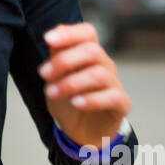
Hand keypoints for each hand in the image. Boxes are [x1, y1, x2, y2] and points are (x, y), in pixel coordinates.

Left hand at [38, 23, 130, 149]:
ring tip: (52, 93)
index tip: (47, 39)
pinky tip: (76, 103)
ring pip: (99, 74)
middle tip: (43, 74)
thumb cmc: (68, 100)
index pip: (87, 33)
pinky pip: (113, 97)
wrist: (80, 131)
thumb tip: (53, 34)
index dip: (69, 33)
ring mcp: (114, 84)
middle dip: (64, 61)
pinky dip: (92, 99)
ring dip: (71, 83)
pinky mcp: (121, 105)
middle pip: (92, 51)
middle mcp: (104, 65)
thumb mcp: (55, 78)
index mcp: (89, 54)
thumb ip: (56, 55)